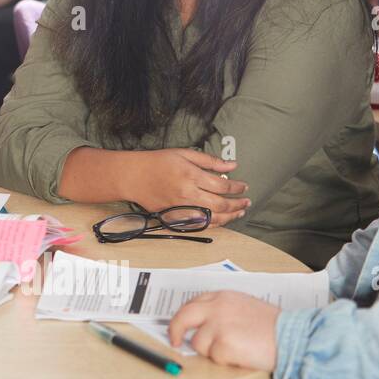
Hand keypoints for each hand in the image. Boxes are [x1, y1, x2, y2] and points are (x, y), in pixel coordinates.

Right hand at [121, 149, 249, 225]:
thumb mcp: (184, 153)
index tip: (244, 187)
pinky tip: (221, 220)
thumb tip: (232, 166)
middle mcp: (188, 193)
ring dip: (229, 217)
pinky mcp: (174, 216)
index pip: (222, 185)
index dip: (237, 187)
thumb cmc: (157, 161)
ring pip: (212, 218)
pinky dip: (213, 224)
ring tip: (239, 213)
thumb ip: (209, 160)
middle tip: (247, 202)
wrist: (132, 176)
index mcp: (191, 175)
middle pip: (221, 204)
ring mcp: (181, 207)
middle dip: (237, 204)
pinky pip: (198, 224)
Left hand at [168, 291, 279, 370]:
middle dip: (175, 330)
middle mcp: (217, 307)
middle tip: (175, 341)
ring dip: (213, 351)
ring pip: (199, 344)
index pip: (191, 304)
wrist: (295, 337)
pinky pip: (215, 358)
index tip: (179, 327)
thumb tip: (202, 325)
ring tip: (237, 348)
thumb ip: (223, 312)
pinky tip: (243, 354)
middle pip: (183, 317)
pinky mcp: (224, 343)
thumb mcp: (245, 307)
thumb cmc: (275, 327)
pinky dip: (226, 360)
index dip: (182, 318)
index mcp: (223, 297)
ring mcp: (219, 325)